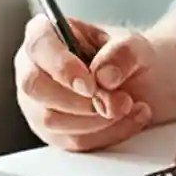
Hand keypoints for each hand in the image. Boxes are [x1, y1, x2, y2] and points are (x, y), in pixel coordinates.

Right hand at [15, 14, 156, 151]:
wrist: (141, 84)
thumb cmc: (126, 57)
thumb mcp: (134, 44)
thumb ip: (122, 53)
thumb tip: (104, 76)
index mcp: (47, 34)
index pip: (38, 44)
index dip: (61, 66)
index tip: (90, 84)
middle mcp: (33, 67)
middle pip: (34, 86)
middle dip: (79, 100)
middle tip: (117, 101)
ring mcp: (37, 102)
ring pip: (51, 119)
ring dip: (96, 120)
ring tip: (128, 106)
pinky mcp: (51, 132)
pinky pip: (70, 141)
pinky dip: (104, 135)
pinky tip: (127, 120)